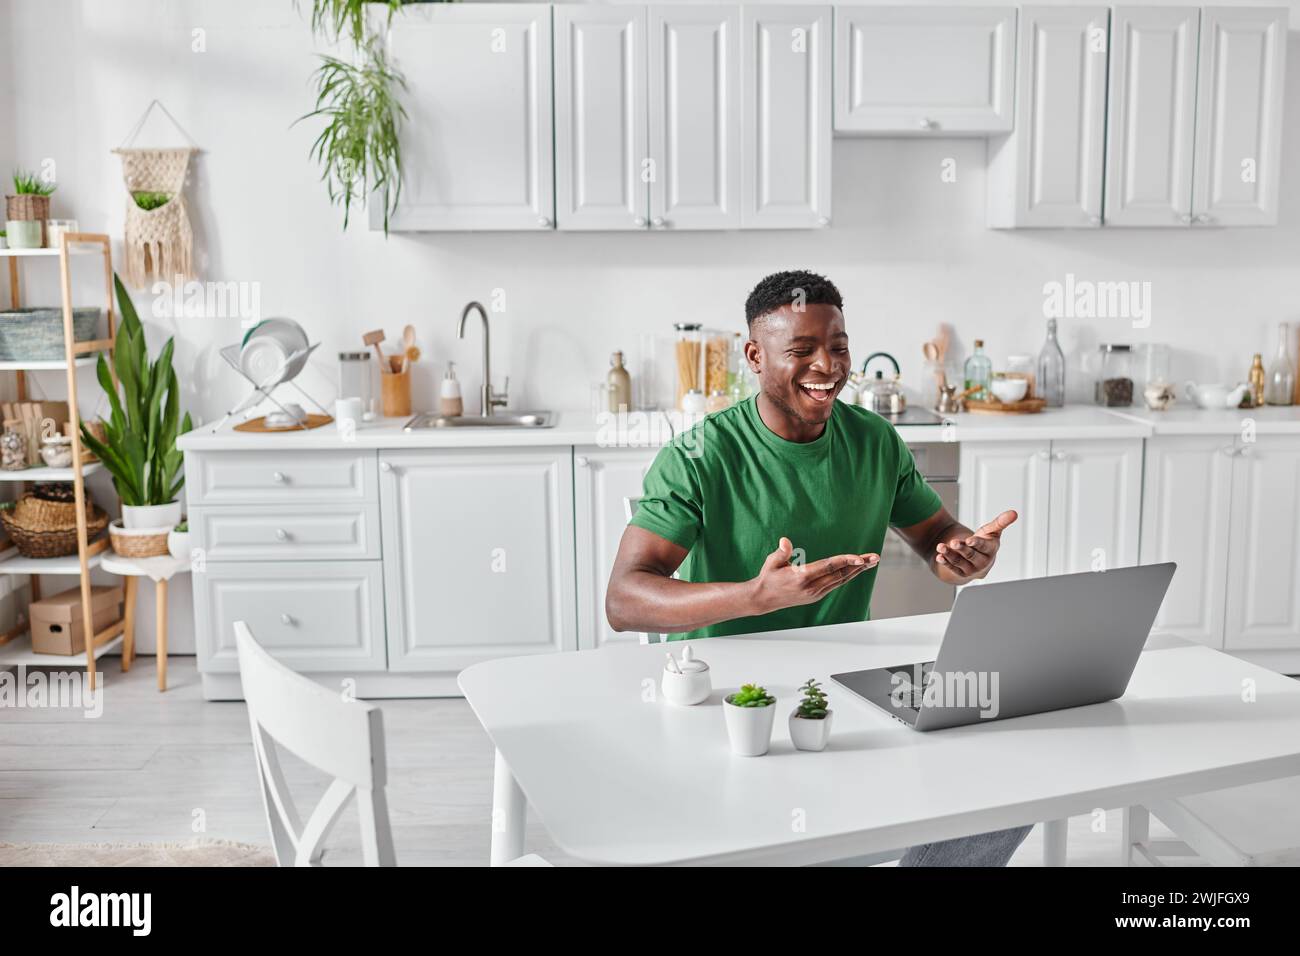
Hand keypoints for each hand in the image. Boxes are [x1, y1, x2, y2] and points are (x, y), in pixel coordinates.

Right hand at [751, 537, 878, 614]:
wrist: (764, 599)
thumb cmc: (768, 577)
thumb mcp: (771, 563)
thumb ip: (781, 552)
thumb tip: (785, 541)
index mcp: (801, 577)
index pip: (828, 567)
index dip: (845, 561)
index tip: (860, 558)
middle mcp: (811, 587)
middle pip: (840, 574)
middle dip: (859, 566)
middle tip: (875, 558)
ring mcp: (815, 593)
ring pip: (841, 580)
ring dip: (857, 571)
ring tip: (871, 562)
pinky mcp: (817, 595)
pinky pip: (836, 584)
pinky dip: (848, 576)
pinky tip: (857, 570)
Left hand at [935, 510, 1017, 581]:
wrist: (977, 558)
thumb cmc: (985, 542)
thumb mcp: (992, 531)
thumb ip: (1001, 522)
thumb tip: (1014, 513)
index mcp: (991, 550)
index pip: (984, 547)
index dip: (977, 543)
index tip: (969, 540)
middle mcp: (982, 561)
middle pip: (971, 555)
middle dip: (962, 549)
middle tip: (953, 542)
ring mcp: (972, 569)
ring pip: (959, 562)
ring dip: (949, 554)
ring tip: (940, 547)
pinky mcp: (961, 573)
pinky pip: (953, 568)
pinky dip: (945, 562)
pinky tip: (939, 556)